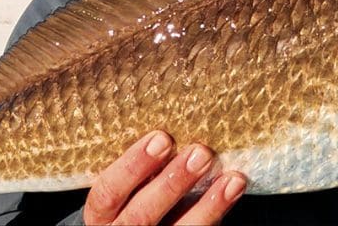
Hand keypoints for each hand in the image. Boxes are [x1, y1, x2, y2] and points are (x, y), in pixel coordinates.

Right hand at [83, 131, 246, 224]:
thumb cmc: (135, 195)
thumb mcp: (127, 185)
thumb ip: (142, 167)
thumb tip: (173, 123)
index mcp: (102, 212)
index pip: (108, 191)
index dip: (133, 166)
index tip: (162, 138)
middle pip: (141, 215)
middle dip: (172, 183)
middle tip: (200, 152)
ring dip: (207, 204)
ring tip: (232, 178)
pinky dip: (218, 211)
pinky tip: (234, 188)